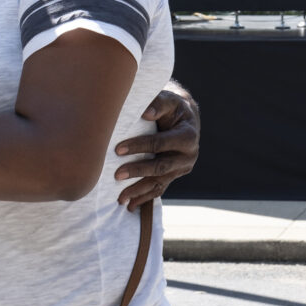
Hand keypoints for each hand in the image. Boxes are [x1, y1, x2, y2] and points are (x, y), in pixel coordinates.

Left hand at [112, 85, 199, 211]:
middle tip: (117, 175)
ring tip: (120, 198)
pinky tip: (130, 206)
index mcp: (188, 136)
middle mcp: (189, 155)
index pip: (161, 143)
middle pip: (161, 167)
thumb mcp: (170, 100)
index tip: (118, 149)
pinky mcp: (174, 176)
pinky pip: (159, 189)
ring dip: (139, 191)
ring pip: (159, 183)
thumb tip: (146, 113)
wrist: (184, 117)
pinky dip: (144, 198)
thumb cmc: (173, 106)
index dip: (140, 146)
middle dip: (138, 171)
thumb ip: (159, 103)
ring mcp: (182, 168)